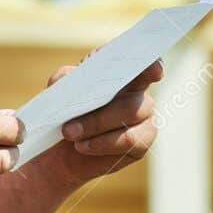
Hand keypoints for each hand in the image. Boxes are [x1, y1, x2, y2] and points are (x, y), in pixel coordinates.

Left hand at [33, 58, 163, 185]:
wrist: (60, 151)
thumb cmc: (64, 115)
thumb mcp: (57, 93)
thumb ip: (64, 78)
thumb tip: (70, 77)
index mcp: (120, 73)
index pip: (140, 61)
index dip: (151, 64)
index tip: (154, 68)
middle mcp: (137, 90)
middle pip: (130, 90)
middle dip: (98, 111)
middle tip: (68, 127)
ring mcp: (144, 115)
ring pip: (131, 112)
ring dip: (96, 125)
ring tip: (71, 135)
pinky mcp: (143, 140)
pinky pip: (131, 139)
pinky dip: (103, 143)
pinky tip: (84, 146)